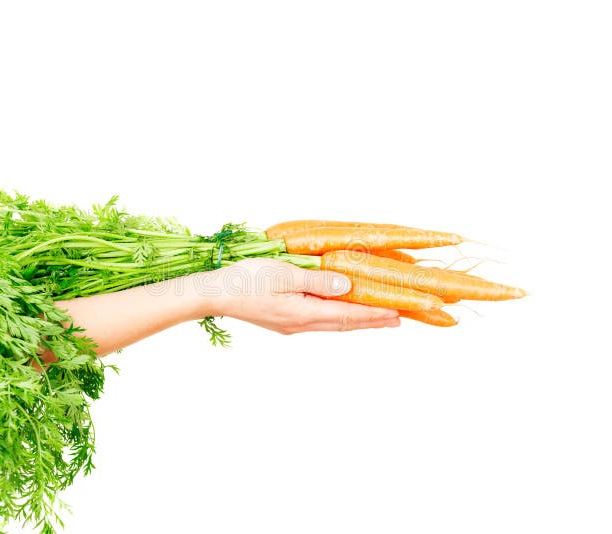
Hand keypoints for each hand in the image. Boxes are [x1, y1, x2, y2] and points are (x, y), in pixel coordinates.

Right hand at [200, 258, 400, 333]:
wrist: (213, 295)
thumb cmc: (244, 280)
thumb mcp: (282, 273)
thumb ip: (316, 280)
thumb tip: (345, 286)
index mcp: (303, 313)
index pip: (348, 315)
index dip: (375, 314)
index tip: (398, 313)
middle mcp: (300, 323)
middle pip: (345, 323)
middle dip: (372, 321)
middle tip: (399, 319)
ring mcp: (291, 324)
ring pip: (333, 323)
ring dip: (358, 320)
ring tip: (378, 317)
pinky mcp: (283, 320)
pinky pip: (320, 320)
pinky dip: (339, 316)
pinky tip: (341, 313)